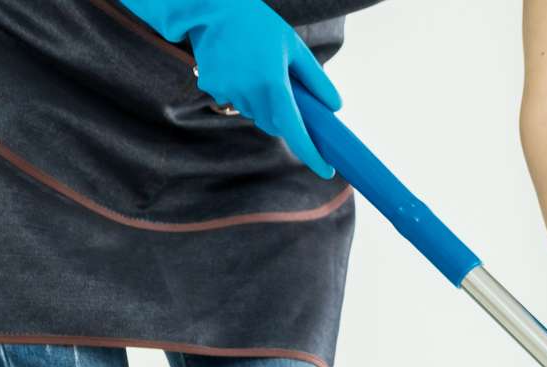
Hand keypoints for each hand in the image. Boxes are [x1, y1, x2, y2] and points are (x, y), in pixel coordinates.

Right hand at [119, 0, 340, 178]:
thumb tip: (334, 107)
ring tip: (257, 68)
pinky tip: (238, 67)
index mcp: (274, 83)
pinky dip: (241, 92)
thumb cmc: (259, 24)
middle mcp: (250, 92)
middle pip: (274, 125)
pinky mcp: (211, 86)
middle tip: (283, 92)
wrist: (213, 6)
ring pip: (253, 114)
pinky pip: (233, 101)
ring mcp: (228, 91)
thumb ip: (316, 80)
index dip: (311, 153)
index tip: (326, 170)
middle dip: (283, 118)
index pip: (296, 130)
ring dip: (261, 103)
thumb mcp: (294, 47)